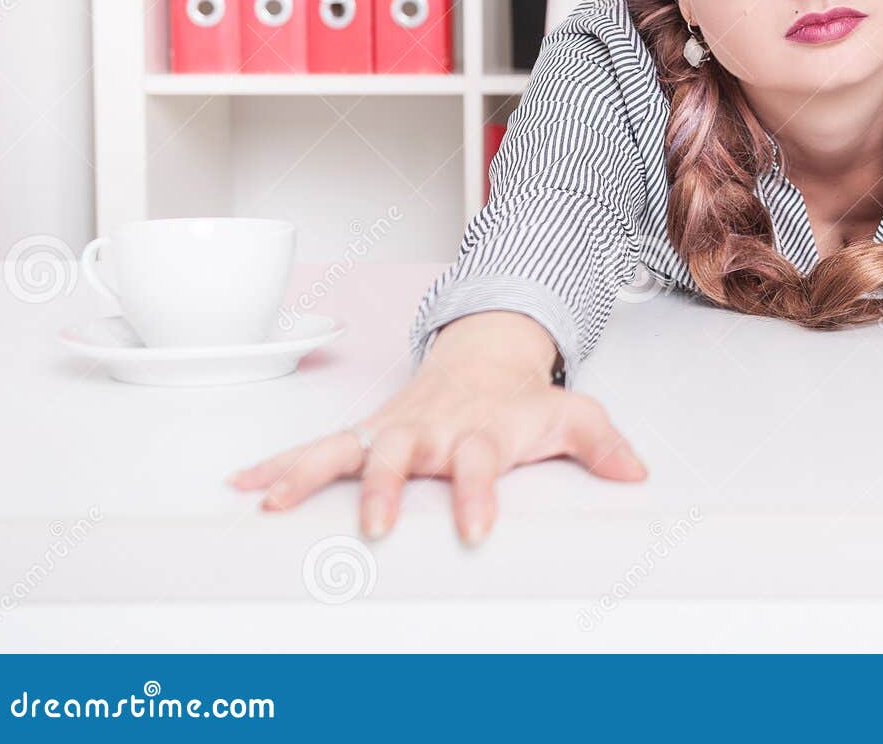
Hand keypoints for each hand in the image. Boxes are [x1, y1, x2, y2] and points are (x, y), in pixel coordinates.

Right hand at [226, 311, 647, 543]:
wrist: (484, 354)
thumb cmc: (522, 397)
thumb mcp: (571, 412)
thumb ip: (602, 442)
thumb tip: (636, 473)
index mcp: (481, 430)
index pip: (482, 462)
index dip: (479, 493)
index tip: (477, 528)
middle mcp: (431, 429)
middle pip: (403, 454)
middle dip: (387, 487)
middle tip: (376, 524)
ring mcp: (394, 429)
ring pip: (346, 448)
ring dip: (309, 473)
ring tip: (271, 501)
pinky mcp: (366, 432)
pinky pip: (318, 447)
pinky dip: (279, 464)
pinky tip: (245, 485)